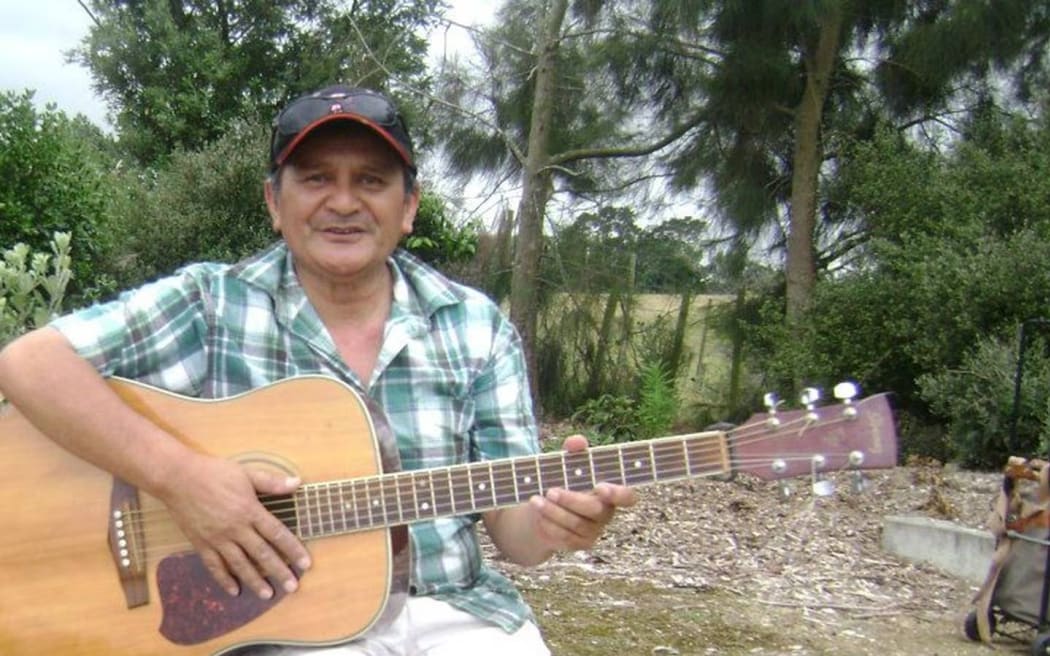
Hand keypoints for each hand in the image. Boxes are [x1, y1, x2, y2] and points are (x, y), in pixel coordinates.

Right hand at [158, 454, 310, 598]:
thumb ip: (272, 482)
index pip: (277, 534)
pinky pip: (214, 565)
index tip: (305, 563)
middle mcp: (235, 528)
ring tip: (267, 594)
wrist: (178, 478)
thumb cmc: (214, 473)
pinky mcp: (201, 544)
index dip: (293, 549)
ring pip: (239, 564)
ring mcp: (217, 538)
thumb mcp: (246, 473)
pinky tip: (234, 590)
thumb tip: (297, 482)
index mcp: (250, 511)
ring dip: (255, 580)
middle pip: (261, 554)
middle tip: (292, 587)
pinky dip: (224, 579)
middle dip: (278, 571)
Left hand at [527, 434, 637, 551]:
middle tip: (551, 491)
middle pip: (596, 510)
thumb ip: (574, 451)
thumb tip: (576, 441)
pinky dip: (549, 524)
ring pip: (577, 525)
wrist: (544, 509)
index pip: (627, 497)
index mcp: (610, 491)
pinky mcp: (579, 544)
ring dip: (554, 512)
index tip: (600, 487)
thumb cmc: (563, 481)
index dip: (618, 494)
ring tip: (535, 500)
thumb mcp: (567, 464)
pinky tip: (537, 514)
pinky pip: (565, 537)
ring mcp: (594, 531)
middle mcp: (606, 513)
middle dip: (572, 500)